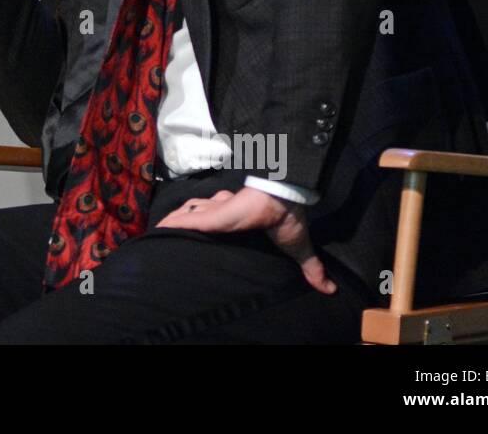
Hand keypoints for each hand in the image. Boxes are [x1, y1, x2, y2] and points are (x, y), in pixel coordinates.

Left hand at [154, 186, 336, 294]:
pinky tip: (158, 230)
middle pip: (200, 209)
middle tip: (174, 229)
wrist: (283, 198)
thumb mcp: (297, 247)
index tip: (200, 222)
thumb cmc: (288, 217)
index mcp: (240, 212)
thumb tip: (329, 289)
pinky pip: (185, 220)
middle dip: (188, 216)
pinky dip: (172, 225)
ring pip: (189, 211)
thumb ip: (309, 266)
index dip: (208, 213)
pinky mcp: (211, 215)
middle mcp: (224, 207)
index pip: (219, 211)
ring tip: (162, 229)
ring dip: (176, 220)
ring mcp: (215, 210)